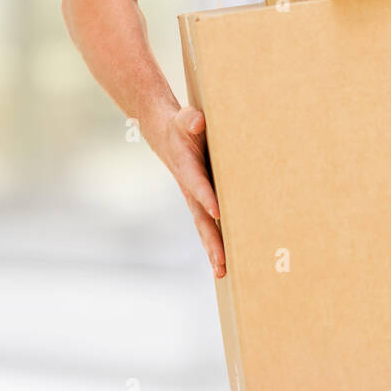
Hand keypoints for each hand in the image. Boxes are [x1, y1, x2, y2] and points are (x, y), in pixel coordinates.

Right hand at [158, 106, 224, 278]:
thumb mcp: (185, 118)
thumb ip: (191, 120)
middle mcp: (190, 189)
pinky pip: (207, 225)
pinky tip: (223, 261)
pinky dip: (214, 243)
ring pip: (204, 227)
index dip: (207, 197)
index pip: (198, 185)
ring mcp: (195, 198)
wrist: (167, 136)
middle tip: (223, 261)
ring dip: (213, 249)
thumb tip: (198, 122)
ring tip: (222, 271)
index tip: (218, 212)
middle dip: (212, 240)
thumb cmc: (182, 126)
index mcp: (187, 168)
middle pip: (201, 218)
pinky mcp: (201, 202)